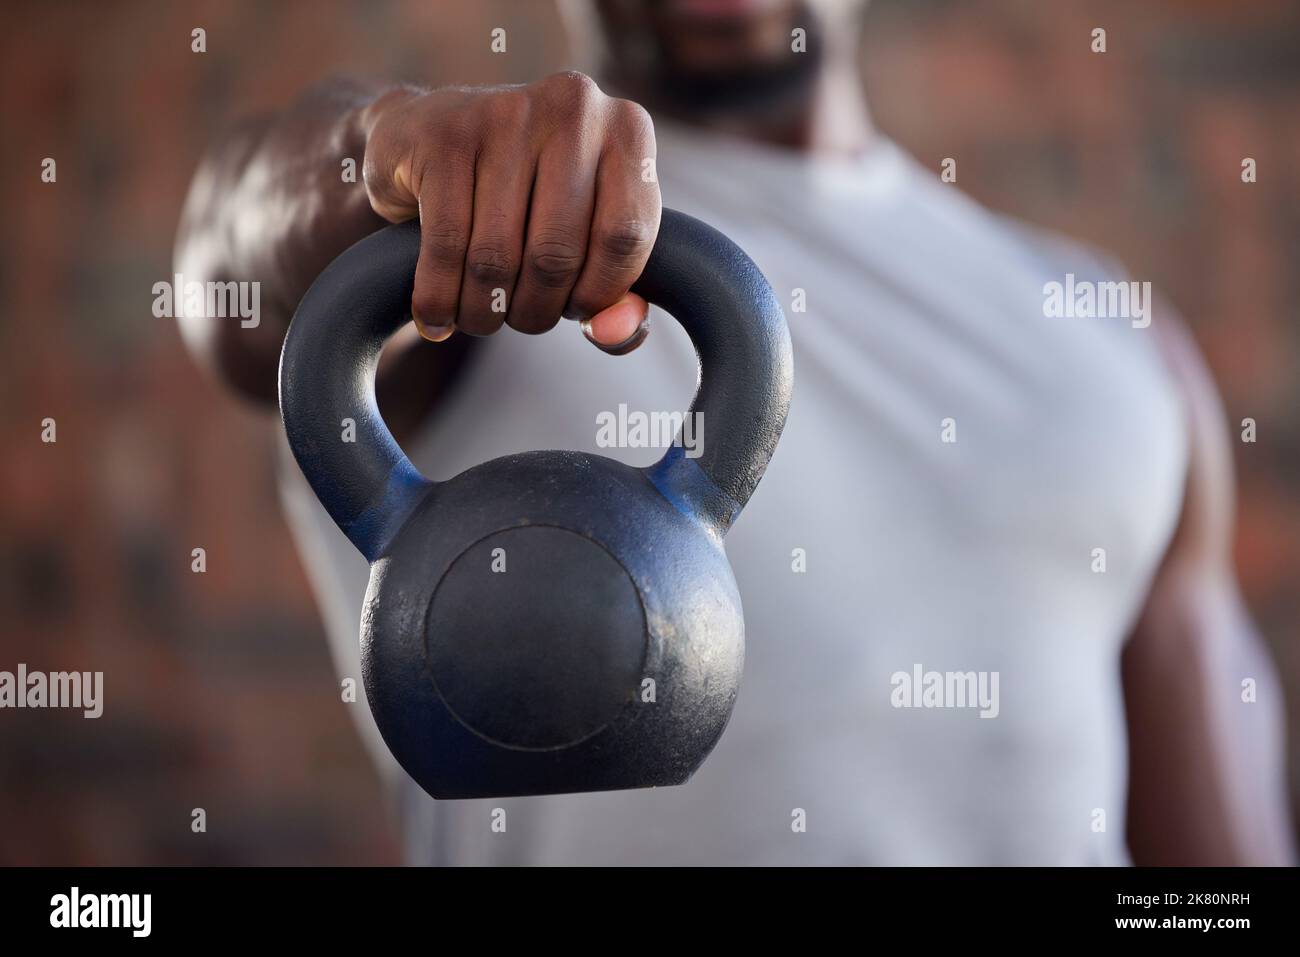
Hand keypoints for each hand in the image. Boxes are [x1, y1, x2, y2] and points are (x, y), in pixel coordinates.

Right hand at [361, 72, 659, 353]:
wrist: (423, 136)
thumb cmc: (524, 197)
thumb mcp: (585, 241)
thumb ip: (617, 299)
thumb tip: (612, 334)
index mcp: (626, 130)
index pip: (626, 236)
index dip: (598, 293)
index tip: (574, 309)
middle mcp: (573, 107)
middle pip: (557, 252)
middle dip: (535, 309)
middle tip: (520, 318)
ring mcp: (505, 113)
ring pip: (497, 255)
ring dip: (484, 310)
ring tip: (479, 317)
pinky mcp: (444, 134)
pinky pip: (446, 244)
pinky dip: (440, 296)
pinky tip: (438, 314)